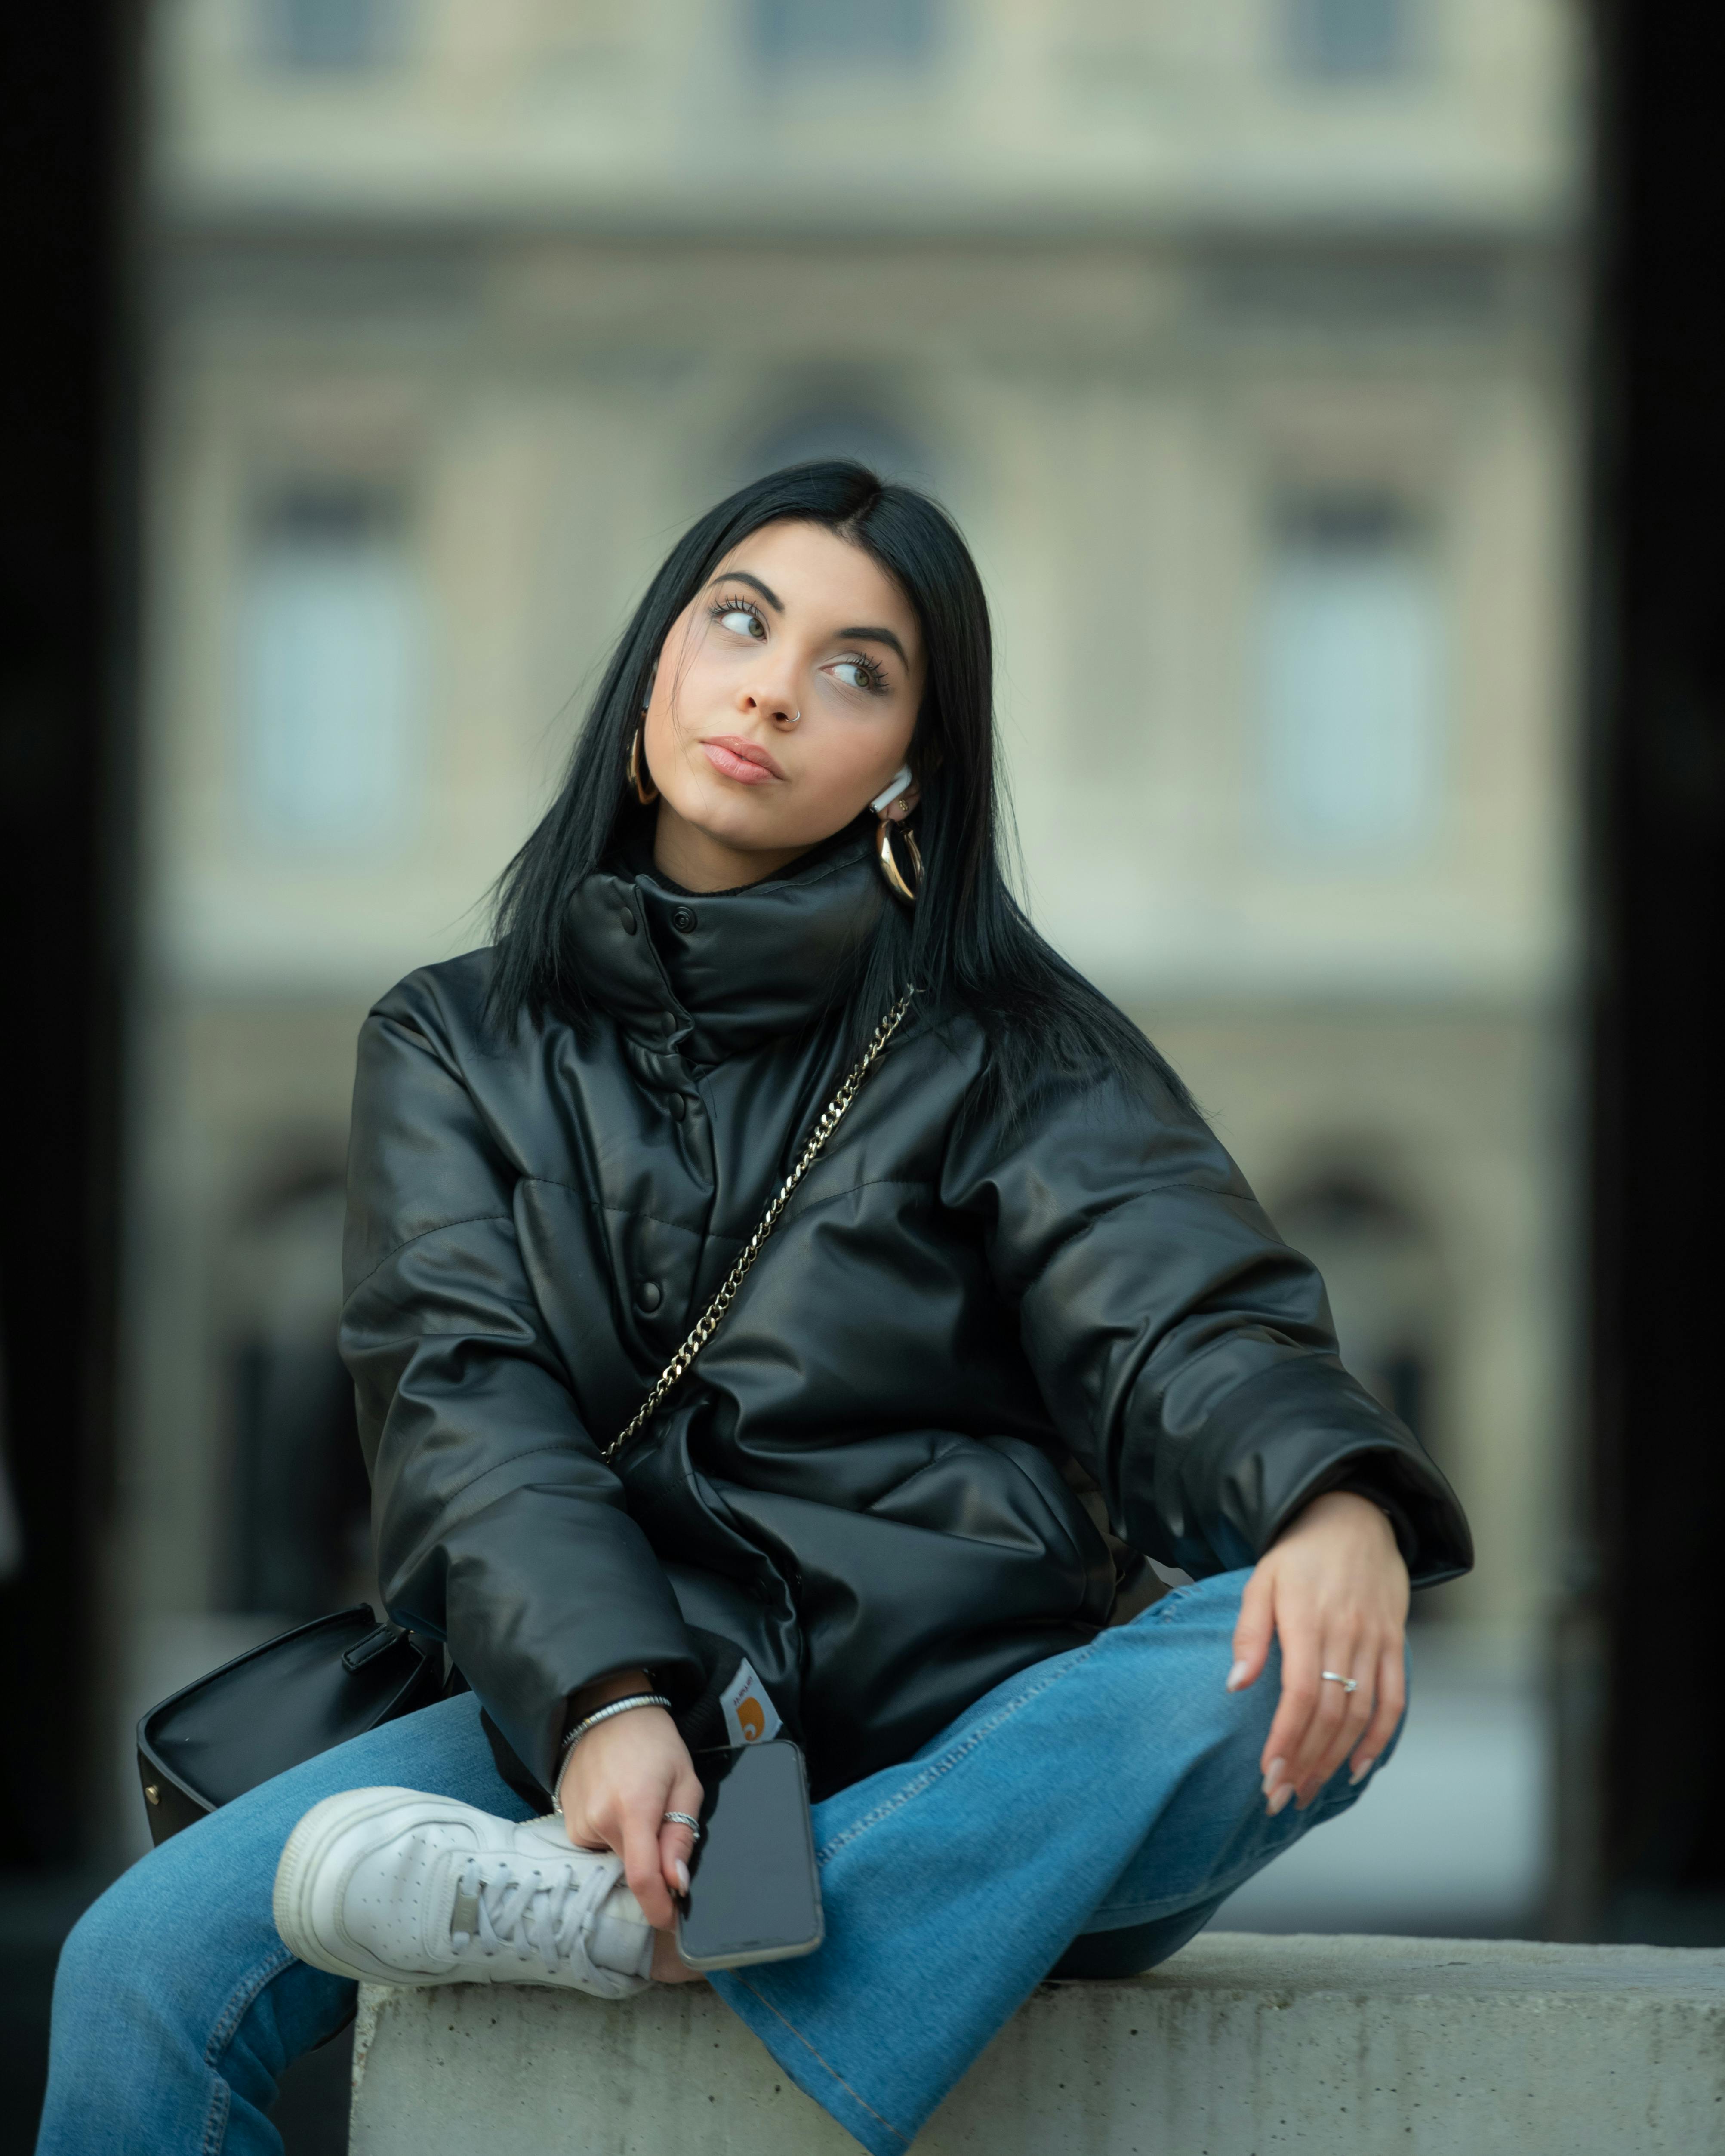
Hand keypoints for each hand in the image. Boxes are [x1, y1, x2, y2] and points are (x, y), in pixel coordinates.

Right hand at [556, 1670, 702, 1929]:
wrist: (607, 1709)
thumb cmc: (655, 1744)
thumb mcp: (685, 1783)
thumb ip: (681, 1836)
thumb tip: (678, 1884)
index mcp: (634, 1809)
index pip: (641, 1878)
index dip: (657, 1908)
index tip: (670, 1922)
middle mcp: (599, 1820)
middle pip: (628, 1869)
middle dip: (649, 1866)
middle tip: (662, 1831)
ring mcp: (577, 1822)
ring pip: (612, 1857)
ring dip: (629, 1846)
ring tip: (636, 1805)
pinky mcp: (566, 1821)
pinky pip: (596, 1844)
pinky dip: (611, 1836)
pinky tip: (616, 1803)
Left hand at [1226, 1490, 1408, 1813]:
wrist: (1352, 1517)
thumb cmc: (1298, 1553)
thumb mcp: (1261, 1581)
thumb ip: (1248, 1634)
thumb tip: (1235, 1684)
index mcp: (1305, 1620)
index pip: (1299, 1694)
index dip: (1285, 1738)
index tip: (1268, 1773)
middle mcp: (1344, 1634)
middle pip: (1329, 1714)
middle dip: (1305, 1761)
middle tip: (1282, 1796)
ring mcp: (1373, 1641)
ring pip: (1360, 1713)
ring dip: (1335, 1758)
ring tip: (1310, 1789)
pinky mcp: (1393, 1643)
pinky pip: (1395, 1699)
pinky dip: (1380, 1737)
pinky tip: (1358, 1766)